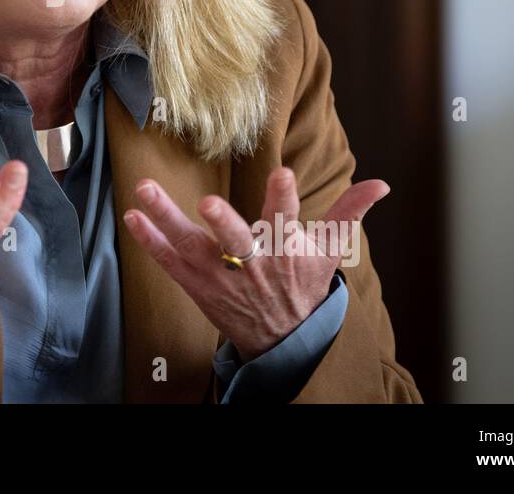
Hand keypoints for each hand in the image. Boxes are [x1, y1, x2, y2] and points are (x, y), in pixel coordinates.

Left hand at [122, 166, 387, 361]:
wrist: (281, 339)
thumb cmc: (302, 284)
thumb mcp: (328, 251)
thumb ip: (348, 212)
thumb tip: (381, 184)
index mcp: (286, 251)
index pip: (287, 220)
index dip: (283, 199)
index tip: (281, 174)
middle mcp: (252, 264)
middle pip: (237, 242)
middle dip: (224, 223)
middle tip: (209, 204)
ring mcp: (220, 276)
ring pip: (192, 247)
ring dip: (166, 219)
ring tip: (143, 192)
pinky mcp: (196, 284)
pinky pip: (169, 262)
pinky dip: (150, 241)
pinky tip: (132, 217)